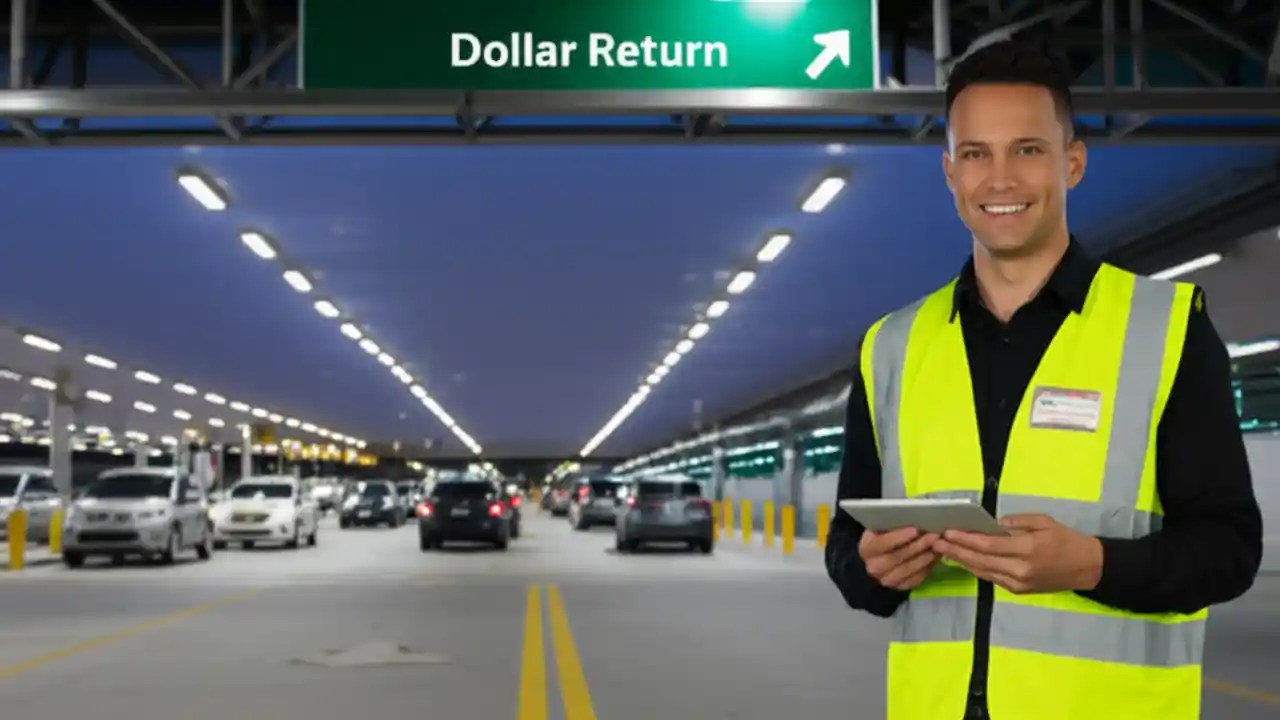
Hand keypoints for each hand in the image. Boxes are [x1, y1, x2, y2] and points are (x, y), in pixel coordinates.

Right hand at [859, 526, 941, 590]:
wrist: (880, 557)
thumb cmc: (885, 535)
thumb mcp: (883, 526)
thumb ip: (894, 522)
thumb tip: (913, 515)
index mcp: (867, 548)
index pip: (881, 543)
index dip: (898, 537)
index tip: (915, 530)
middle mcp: (874, 567)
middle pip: (897, 558)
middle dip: (917, 546)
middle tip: (934, 536)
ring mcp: (887, 580)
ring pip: (909, 570)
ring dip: (925, 558)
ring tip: (939, 546)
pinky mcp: (901, 587)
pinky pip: (916, 579)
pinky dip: (928, 568)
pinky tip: (936, 557)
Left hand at [932, 513, 1103, 593]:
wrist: (1087, 567)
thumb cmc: (1066, 540)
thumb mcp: (1044, 522)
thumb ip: (1018, 522)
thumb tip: (995, 525)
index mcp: (1027, 549)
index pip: (988, 546)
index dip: (965, 540)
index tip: (948, 532)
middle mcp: (1020, 570)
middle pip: (980, 561)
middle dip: (956, 551)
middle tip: (936, 542)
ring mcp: (1018, 583)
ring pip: (983, 572)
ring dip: (962, 561)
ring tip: (944, 551)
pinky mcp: (1019, 590)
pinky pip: (992, 579)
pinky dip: (977, 569)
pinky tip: (964, 561)